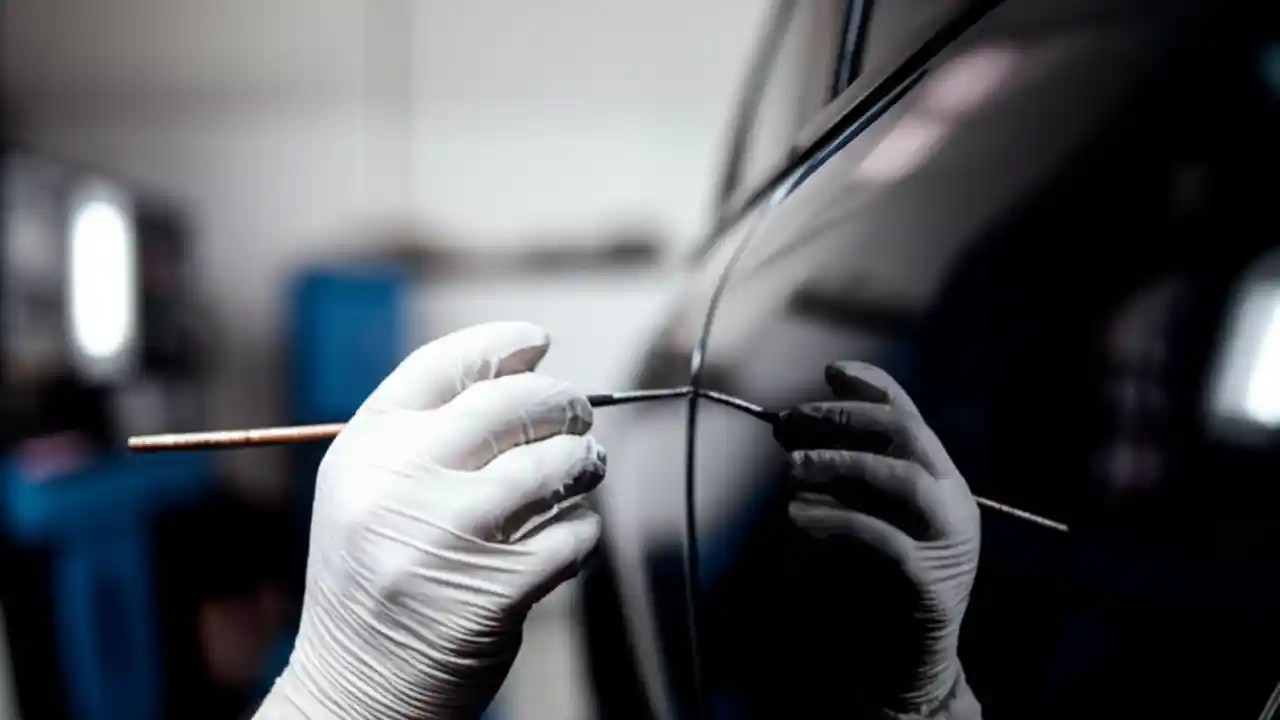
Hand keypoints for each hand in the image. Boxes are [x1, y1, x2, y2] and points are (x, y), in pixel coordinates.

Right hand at [257, 322, 606, 718]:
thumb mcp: (368, 488)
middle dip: (562, 401)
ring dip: (584, 462)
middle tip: (577, 415)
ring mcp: (451, 535)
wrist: (355, 686)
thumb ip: (427, 429)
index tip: (538, 342)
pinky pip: (574, 533)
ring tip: (583, 469)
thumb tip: (526, 368)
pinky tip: (568, 532)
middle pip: (511, 404)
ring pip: (554, 464)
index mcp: (365, 448)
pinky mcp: (498, 587)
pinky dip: (584, 528)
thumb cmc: (373, 574)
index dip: (501, 343)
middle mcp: (402, 482)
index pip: (443, 364)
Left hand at [774, 362, 981, 718]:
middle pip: (907, 434)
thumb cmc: (881, 577)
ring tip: (790, 469)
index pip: (911, 413)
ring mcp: (949, 540)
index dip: (872, 385)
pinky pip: (883, 538)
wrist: (914, 653)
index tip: (830, 371)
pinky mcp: (930, 581)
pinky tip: (798, 517)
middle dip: (844, 419)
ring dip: (841, 464)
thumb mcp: (866, 514)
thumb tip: (792, 429)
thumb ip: (844, 474)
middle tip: (790, 423)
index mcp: (940, 476)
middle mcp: (952, 499)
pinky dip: (837, 520)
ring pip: (903, 480)